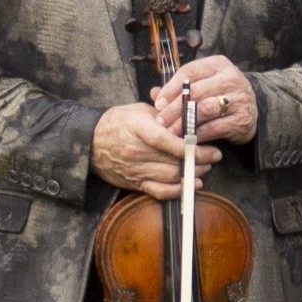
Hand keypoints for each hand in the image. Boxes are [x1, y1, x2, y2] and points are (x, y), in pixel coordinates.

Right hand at [91, 102, 215, 198]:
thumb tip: (187, 112)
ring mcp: (136, 169)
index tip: (209, 146)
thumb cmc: (116, 122)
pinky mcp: (135, 183)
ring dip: (192, 174)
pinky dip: (178, 191)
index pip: (167, 141)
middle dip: (199, 160)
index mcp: (138, 129)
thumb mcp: (138, 110)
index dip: (191, 147)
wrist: (88, 143)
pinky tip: (191, 185)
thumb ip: (163, 113)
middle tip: (213, 156)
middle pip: (174, 161)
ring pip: (171, 177)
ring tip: (205, 167)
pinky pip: (160, 191)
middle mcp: (137, 151)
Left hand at [152, 54, 258, 144]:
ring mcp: (239, 99)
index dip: (171, 88)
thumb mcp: (203, 84)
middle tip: (160, 121)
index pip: (190, 72)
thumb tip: (154, 94)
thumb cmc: (221, 94)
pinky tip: (188, 139)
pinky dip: (199, 134)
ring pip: (205, 109)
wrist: (254, 109)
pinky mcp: (242, 119)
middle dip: (174, 108)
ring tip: (171, 132)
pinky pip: (215, 127)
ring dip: (185, 123)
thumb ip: (179, 88)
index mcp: (218, 64)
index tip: (158, 103)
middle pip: (196, 91)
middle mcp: (231, 78)